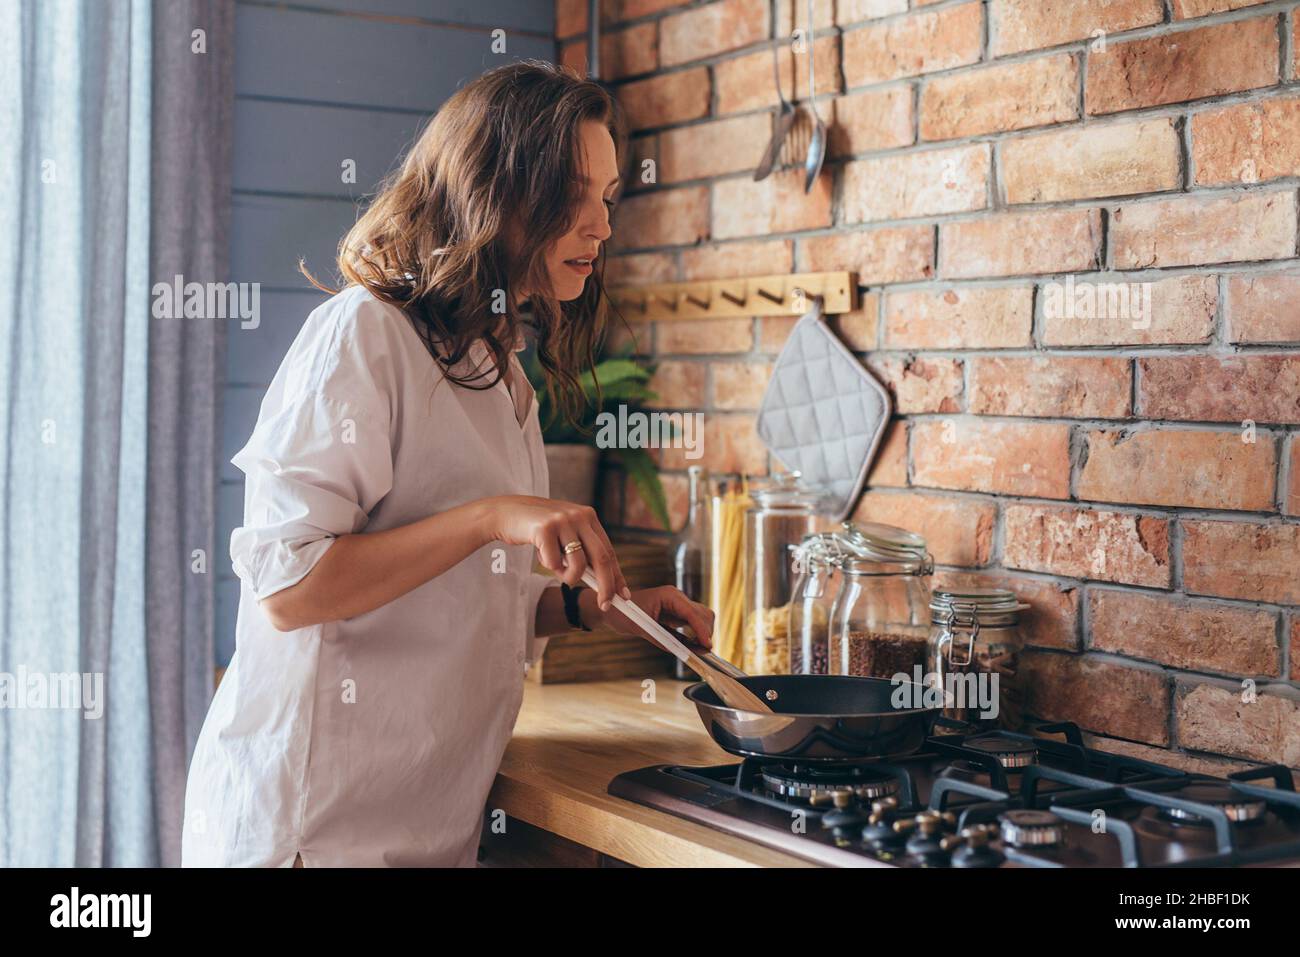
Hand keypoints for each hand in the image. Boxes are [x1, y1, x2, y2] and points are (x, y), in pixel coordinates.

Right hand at [479, 495, 628, 609]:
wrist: (505, 513)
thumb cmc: (537, 530)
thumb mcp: (565, 534)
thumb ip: (582, 551)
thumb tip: (602, 582)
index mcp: (588, 516)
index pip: (609, 551)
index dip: (617, 575)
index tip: (624, 596)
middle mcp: (580, 515)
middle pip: (602, 558)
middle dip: (606, 586)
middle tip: (604, 605)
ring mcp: (563, 520)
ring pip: (578, 565)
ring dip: (568, 576)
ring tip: (554, 567)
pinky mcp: (545, 528)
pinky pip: (554, 563)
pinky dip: (548, 565)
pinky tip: (539, 552)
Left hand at [594, 586, 714, 653]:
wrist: (613, 609)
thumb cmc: (623, 614)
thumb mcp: (641, 629)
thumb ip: (662, 639)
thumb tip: (683, 652)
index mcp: (669, 595)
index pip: (692, 613)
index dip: (701, 630)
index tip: (707, 645)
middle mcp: (677, 598)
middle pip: (703, 614)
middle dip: (706, 632)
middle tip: (705, 651)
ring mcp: (678, 605)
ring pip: (701, 618)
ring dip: (703, 633)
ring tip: (700, 650)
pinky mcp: (675, 614)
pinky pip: (692, 624)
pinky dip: (696, 635)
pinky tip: (694, 646)